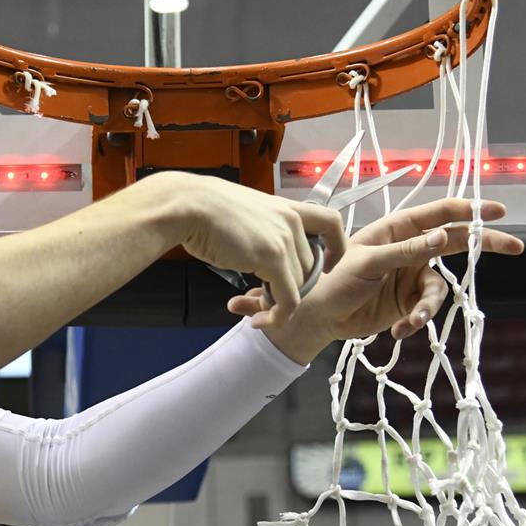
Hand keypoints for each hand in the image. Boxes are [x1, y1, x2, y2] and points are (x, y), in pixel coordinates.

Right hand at [163, 174, 349, 327]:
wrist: (189, 206)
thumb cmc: (205, 206)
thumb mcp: (245, 212)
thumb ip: (262, 228)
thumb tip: (258, 249)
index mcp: (287, 207)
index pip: (331, 222)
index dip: (336, 246)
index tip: (327, 264)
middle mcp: (292, 221)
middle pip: (310, 264)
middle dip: (295, 285)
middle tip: (271, 296)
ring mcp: (284, 240)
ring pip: (300, 284)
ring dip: (282, 302)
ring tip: (259, 307)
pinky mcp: (273, 259)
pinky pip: (289, 298)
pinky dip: (279, 315)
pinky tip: (263, 320)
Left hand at [232, 198, 524, 362]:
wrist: (315, 316)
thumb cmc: (333, 279)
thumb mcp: (370, 262)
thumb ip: (408, 251)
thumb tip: (445, 236)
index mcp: (398, 229)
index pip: (441, 213)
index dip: (471, 210)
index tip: (498, 211)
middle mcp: (409, 249)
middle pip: (456, 242)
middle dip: (485, 245)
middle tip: (517, 247)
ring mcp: (409, 276)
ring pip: (439, 289)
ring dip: (427, 308)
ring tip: (410, 322)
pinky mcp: (406, 302)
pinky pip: (424, 311)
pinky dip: (414, 322)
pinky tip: (397, 331)